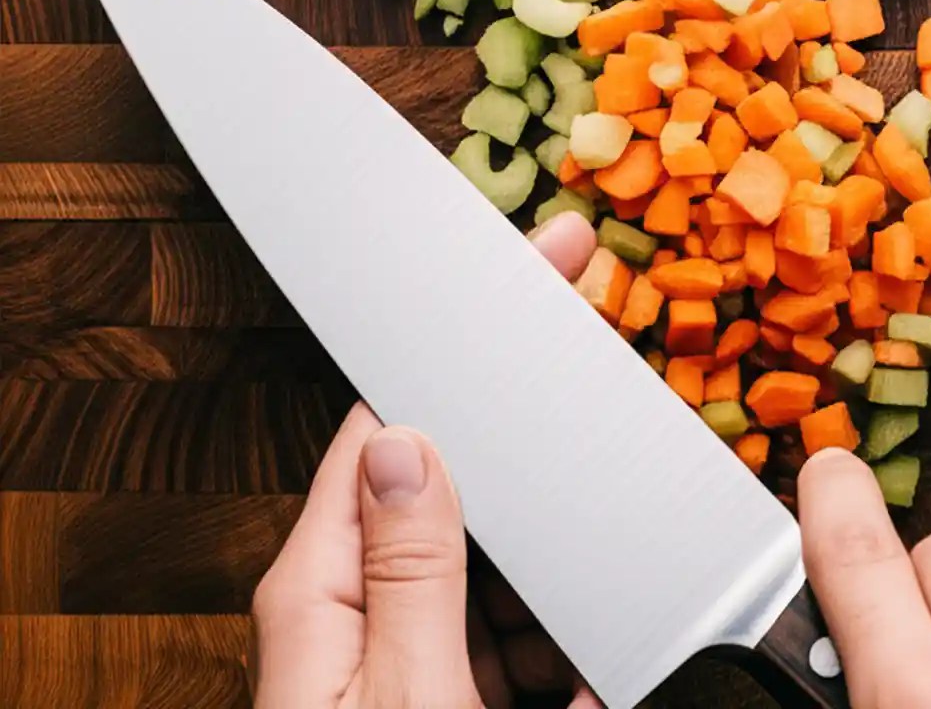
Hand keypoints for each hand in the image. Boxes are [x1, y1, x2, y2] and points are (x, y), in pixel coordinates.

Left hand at [250, 213, 602, 708]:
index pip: (392, 421)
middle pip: (457, 485)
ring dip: (561, 583)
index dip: (457, 338)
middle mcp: (359, 601)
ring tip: (579, 642)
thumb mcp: (400, 694)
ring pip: (503, 565)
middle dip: (535, 461)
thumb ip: (406, 568)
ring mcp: (410, 644)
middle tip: (599, 428)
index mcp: (323, 583)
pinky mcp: (450, 682)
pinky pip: (518, 634)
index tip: (529, 271)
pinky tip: (581, 683)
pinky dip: (562, 648)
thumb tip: (415, 444)